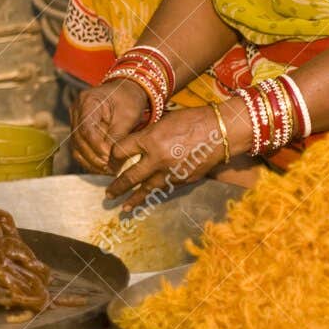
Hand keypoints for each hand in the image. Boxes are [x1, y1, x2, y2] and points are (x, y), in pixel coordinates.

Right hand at [70, 79, 148, 174]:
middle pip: (78, 141)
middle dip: (94, 158)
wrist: (126, 91)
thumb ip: (118, 136)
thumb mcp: (128, 116)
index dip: (96, 146)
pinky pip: (81, 150)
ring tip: (108, 170)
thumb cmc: (128, 99)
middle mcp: (76, 111)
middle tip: (111, 169)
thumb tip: (112, 159)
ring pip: (77, 148)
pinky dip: (91, 161)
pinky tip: (104, 167)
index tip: (109, 159)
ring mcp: (75, 122)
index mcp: (87, 101)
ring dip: (92, 162)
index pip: (86, 129)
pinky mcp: (79, 132)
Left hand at [106, 105, 239, 210]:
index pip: (121, 151)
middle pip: (130, 176)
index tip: (112, 160)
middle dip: (117, 186)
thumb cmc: (193, 120)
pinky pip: (163, 189)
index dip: (113, 156)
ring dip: (133, 199)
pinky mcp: (182, 180)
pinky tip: (147, 199)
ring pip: (146, 189)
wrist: (221, 132)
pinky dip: (154, 195)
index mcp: (150, 139)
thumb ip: (148, 135)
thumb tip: (135, 146)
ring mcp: (170, 172)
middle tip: (108, 194)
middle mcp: (157, 158)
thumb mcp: (164, 121)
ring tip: (123, 207)